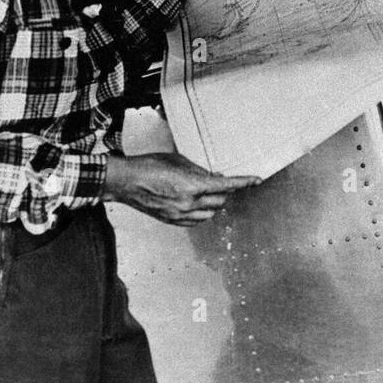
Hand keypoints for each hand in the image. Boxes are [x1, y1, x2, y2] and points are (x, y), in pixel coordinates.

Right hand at [103, 152, 259, 225]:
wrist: (126, 181)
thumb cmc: (149, 166)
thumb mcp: (178, 161)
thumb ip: (199, 171)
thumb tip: (215, 178)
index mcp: (191, 186)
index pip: (225, 186)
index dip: (243, 183)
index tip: (256, 180)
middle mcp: (188, 204)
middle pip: (220, 201)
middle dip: (224, 191)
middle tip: (220, 181)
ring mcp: (180, 215)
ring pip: (210, 213)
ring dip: (213, 202)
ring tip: (205, 191)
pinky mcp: (172, 221)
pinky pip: (196, 221)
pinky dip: (202, 212)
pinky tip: (197, 203)